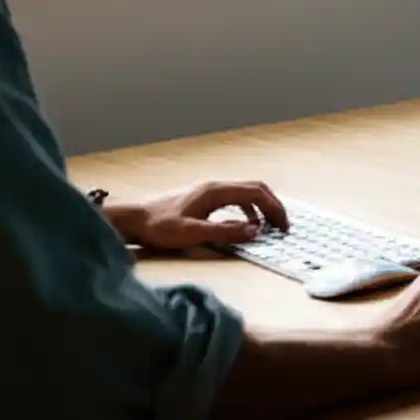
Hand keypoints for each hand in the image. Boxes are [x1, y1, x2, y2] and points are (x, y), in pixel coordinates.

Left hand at [127, 180, 289, 250]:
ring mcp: (210, 191)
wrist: (135, 219)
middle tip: (283, 227)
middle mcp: (216, 186)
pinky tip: (247, 225)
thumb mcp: (192, 233)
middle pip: (256, 188)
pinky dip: (249, 210)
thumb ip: (225, 232)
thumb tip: (255, 231)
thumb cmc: (159, 227)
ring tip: (270, 228)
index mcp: (216, 191)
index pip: (256, 192)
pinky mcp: (206, 198)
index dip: (274, 208)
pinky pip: (236, 199)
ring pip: (247, 192)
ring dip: (263, 208)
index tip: (284, 227)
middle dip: (274, 206)